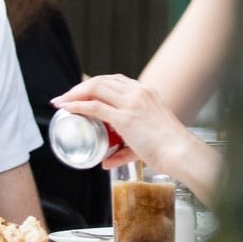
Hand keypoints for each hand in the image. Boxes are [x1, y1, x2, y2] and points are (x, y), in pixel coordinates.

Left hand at [51, 74, 221, 203]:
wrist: (181, 153)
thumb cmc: (168, 148)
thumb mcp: (146, 138)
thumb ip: (124, 150)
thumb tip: (106, 162)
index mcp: (145, 92)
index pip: (113, 79)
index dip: (93, 83)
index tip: (80, 92)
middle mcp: (138, 93)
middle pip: (100, 81)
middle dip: (78, 88)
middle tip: (65, 98)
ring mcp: (131, 103)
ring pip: (94, 89)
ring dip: (73, 94)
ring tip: (61, 102)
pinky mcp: (125, 117)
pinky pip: (94, 106)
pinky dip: (76, 106)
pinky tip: (66, 108)